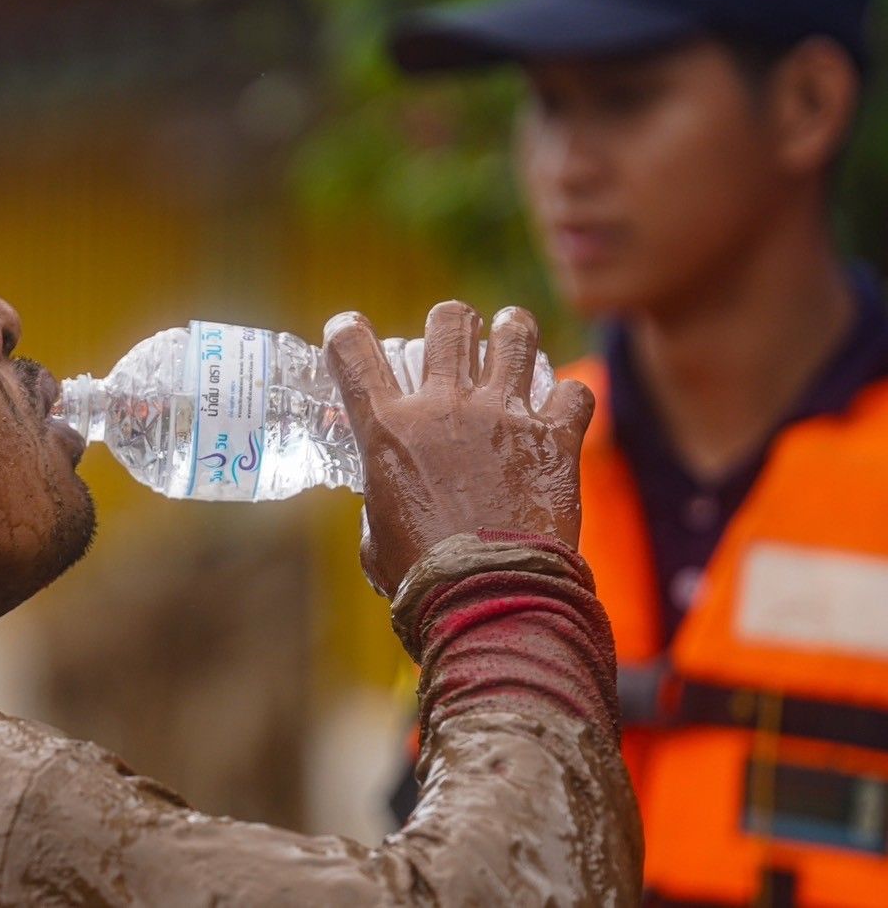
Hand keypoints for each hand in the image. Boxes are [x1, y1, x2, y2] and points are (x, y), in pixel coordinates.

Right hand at [323, 300, 593, 596]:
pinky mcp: (554, 440)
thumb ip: (381, 503)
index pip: (353, 353)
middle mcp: (444, 407)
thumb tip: (388, 505)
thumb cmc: (422, 578)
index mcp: (388, 429)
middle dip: (451, 322)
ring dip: (512, 332)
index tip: (350, 331)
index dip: (347, 333)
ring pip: (515, 336)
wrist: (490, 599)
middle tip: (457, 336)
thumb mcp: (376, 537)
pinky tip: (561, 409)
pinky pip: (574, 393)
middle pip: (448, 322)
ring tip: (512, 335)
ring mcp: (504, 417)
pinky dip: (568, 400)